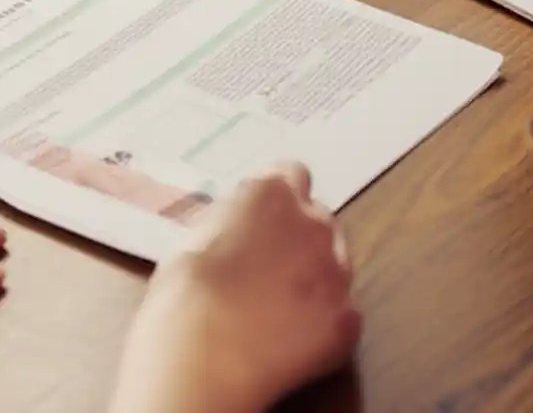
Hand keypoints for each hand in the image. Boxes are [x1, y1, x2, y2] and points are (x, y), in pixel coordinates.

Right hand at [109, 163, 360, 412]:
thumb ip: (232, 222)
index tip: (264, 221)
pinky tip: (290, 343)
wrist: (201, 356)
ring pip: (337, 265)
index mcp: (274, 195)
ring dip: (315, 280)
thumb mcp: (195, 237)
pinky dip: (323, 325)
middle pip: (319, 220)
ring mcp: (339, 272)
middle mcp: (315, 224)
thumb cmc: (183, 296)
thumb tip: (241, 225)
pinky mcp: (349, 320)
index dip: (277, 201)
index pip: (292, 175)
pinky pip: (343, 314)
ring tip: (275, 313)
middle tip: (268, 272)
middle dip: (300, 240)